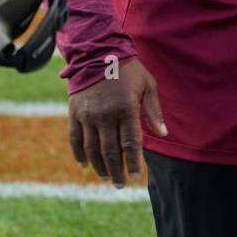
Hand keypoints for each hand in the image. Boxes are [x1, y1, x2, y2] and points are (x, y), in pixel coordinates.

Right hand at [67, 57, 167, 187]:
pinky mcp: (74, 112)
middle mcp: (105, 115)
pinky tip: (84, 165)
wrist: (97, 51)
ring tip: (106, 177)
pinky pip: (75, 138)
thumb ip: (154, 111)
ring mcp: (88, 114)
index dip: (133, 164)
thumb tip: (163, 134)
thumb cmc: (128, 69)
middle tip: (121, 184)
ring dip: (99, 166)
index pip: (130, 144)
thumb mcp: (147, 85)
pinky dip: (79, 154)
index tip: (136, 177)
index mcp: (126, 109)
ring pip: (92, 148)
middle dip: (117, 171)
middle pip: (111, 151)